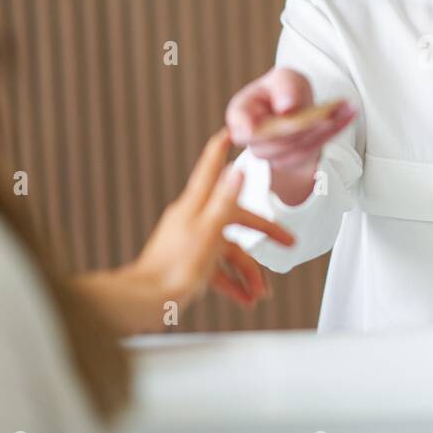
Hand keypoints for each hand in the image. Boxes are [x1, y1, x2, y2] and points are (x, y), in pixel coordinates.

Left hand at [77, 128, 294, 334]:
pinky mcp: (189, 261)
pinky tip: (244, 298)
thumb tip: (235, 170)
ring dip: (247, 271)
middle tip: (286, 241)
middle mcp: (193, 218)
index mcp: (195, 206)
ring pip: (229, 248)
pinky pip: (218, 267)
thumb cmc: (174, 268)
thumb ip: (224, 201)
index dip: (220, 149)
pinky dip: (233, 282)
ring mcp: (191, 239)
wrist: (146, 301)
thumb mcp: (208, 232)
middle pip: (234, 216)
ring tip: (259, 293)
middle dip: (261, 232)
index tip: (229, 132)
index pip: (210, 168)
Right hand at [226, 67, 355, 171]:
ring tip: (345, 110)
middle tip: (325, 114)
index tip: (251, 129)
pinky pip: (315, 149)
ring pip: (297, 148)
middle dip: (300, 127)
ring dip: (324, 130)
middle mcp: (255, 139)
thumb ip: (284, 86)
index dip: (244, 127)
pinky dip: (334, 131)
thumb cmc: (284, 91)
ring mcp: (274, 154)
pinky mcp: (295, 160)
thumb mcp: (285, 78)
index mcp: (242, 114)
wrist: (298, 108)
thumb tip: (287, 106)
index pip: (239, 124)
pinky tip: (349, 114)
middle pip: (274, 141)